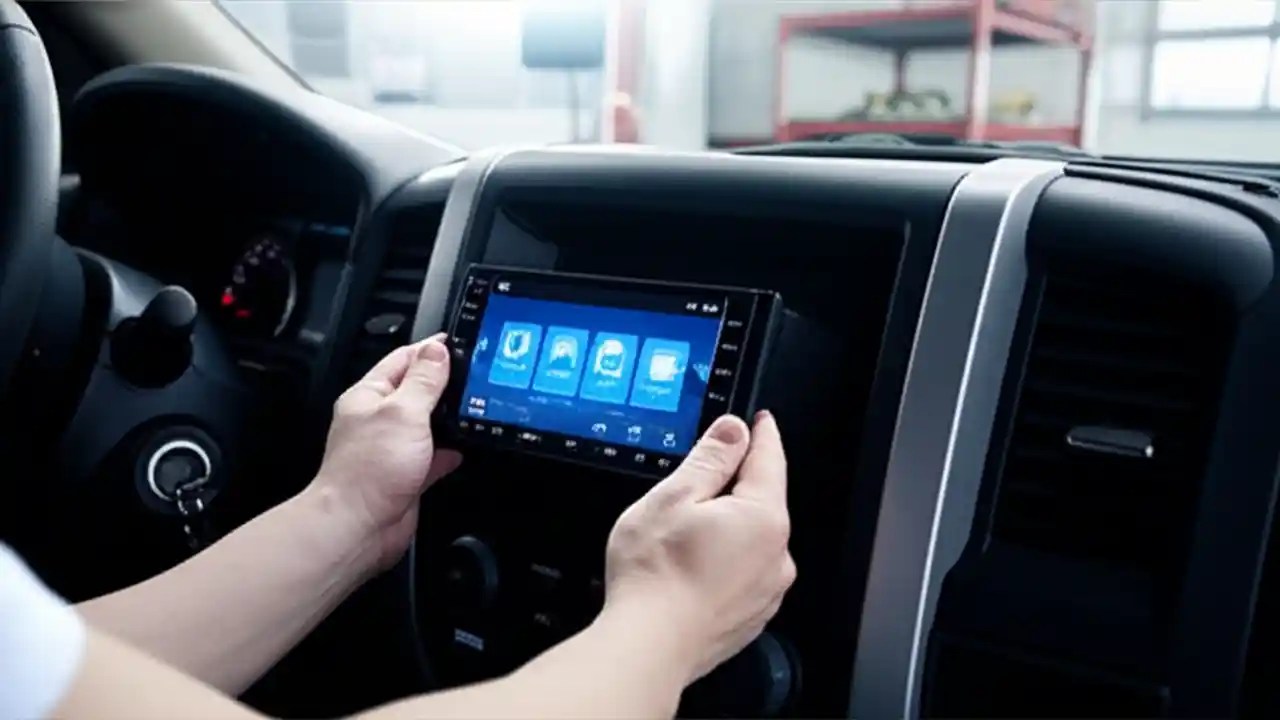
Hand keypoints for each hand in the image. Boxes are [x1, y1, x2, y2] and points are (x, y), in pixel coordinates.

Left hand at [308, 333, 462, 570]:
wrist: (359, 526)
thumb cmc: (368, 470)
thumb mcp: (403, 412)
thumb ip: (423, 381)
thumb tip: (437, 351)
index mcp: (368, 396)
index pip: (402, 360)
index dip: (430, 350)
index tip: (458, 343)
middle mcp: (378, 420)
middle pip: (416, 391)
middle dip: (443, 383)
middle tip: (473, 374)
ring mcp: (391, 449)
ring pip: (426, 424)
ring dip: (448, 417)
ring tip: (474, 407)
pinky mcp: (405, 476)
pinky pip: (431, 457)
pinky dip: (448, 451)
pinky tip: (463, 448)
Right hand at [602, 411, 794, 684]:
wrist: (647, 649)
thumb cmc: (655, 575)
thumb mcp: (674, 497)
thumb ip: (710, 459)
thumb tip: (735, 431)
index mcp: (764, 518)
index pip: (770, 460)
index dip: (762, 434)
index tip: (760, 421)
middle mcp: (776, 556)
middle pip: (761, 502)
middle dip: (733, 487)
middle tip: (692, 486)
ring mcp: (766, 592)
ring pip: (751, 541)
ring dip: (727, 530)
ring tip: (681, 538)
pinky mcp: (750, 618)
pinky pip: (743, 575)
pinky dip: (723, 565)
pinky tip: (689, 570)